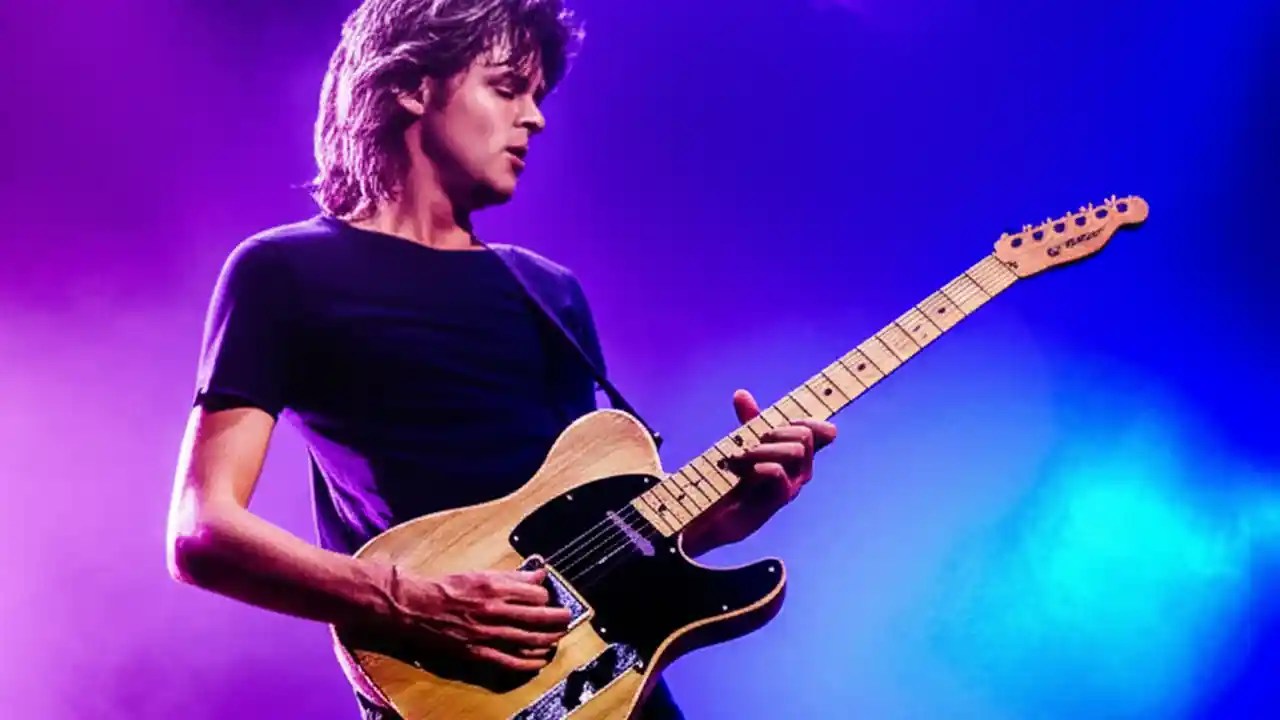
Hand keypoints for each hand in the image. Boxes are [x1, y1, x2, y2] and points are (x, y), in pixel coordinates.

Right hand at [382, 566, 570, 671]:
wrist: (416, 608)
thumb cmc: (447, 589)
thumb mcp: (480, 574)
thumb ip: (511, 576)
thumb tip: (537, 574)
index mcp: (494, 587)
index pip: (536, 593)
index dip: (546, 596)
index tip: (548, 597)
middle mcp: (494, 610)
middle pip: (538, 617)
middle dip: (558, 619)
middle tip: (567, 618)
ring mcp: (487, 633)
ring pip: (529, 640)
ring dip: (549, 639)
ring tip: (558, 637)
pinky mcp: (479, 652)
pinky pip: (511, 661)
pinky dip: (530, 662)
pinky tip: (539, 660)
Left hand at [684, 389, 836, 555]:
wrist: (714, 512)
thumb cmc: (734, 478)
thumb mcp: (743, 442)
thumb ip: (748, 419)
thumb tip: (741, 394)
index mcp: (798, 455)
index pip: (824, 433)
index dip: (810, 420)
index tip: (781, 421)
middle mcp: (800, 471)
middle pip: (805, 437)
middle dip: (776, 431)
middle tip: (753, 440)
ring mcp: (790, 487)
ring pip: (795, 452)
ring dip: (763, 448)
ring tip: (739, 457)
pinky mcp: (775, 502)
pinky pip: (779, 474)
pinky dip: (763, 465)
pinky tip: (745, 470)